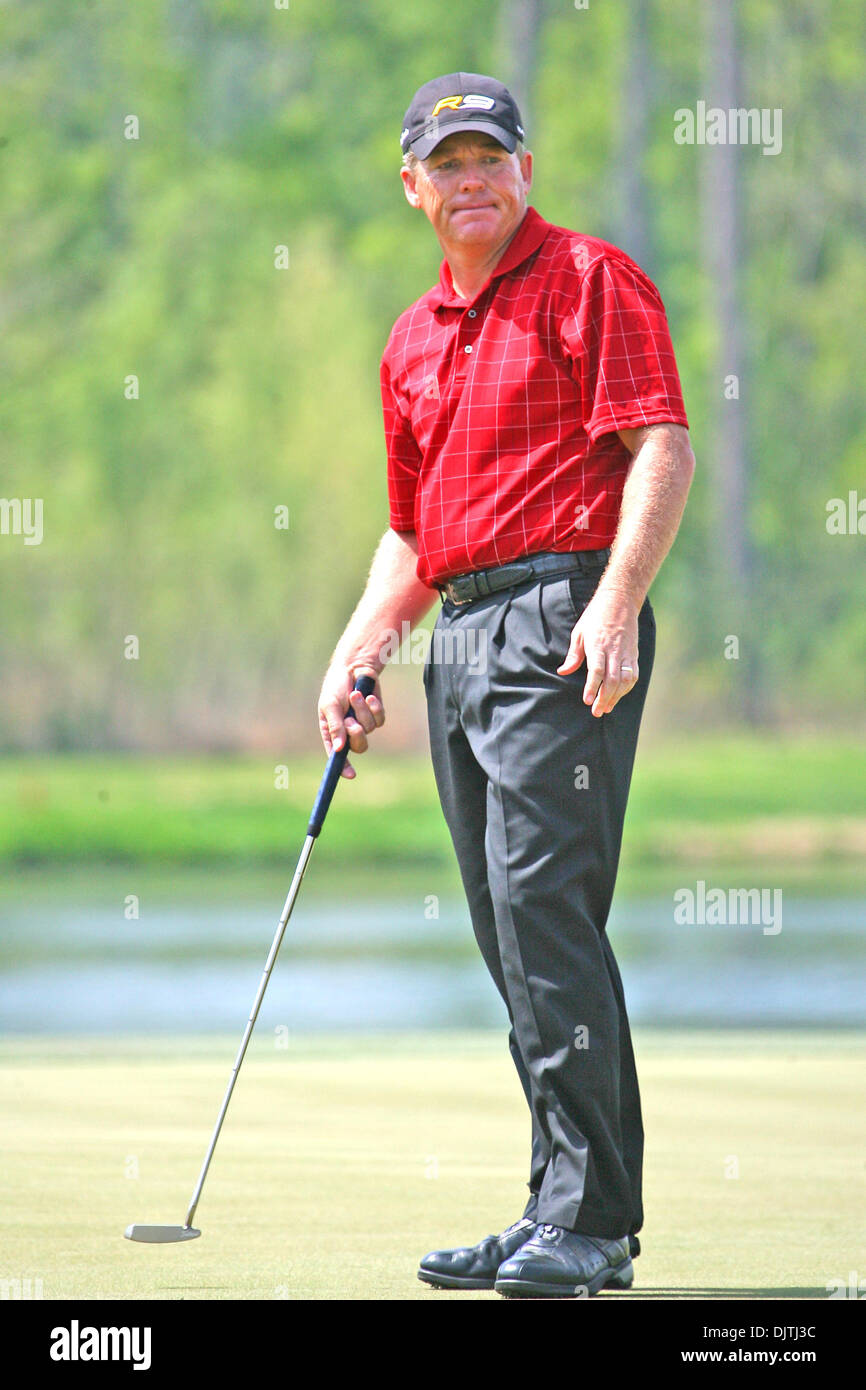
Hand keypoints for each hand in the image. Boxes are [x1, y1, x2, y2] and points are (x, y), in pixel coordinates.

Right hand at [317, 665, 384, 777]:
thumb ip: (335, 727)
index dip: (343, 767)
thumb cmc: (336, 686)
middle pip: (359, 747)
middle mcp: (348, 731)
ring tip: (355, 695)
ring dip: (362, 711)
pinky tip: (368, 695)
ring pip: (369, 729)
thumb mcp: (330, 705)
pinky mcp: (376, 714)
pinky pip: (379, 719)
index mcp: (332, 731)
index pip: (337, 755)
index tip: (350, 775)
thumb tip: (339, 750)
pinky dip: (374, 707)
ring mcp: (363, 723)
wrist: (354, 668)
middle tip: (351, 721)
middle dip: (357, 735)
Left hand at [556, 586, 640, 716]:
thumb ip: (573, 654)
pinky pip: (633, 675)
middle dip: (605, 698)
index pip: (597, 670)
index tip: (587, 700)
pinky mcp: (633, 654)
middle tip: (596, 712)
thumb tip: (563, 671)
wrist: (620, 601)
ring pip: (625, 680)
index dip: (592, 687)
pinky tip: (618, 696)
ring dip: (616, 697)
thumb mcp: (579, 632)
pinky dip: (626, 688)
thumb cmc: (595, 616)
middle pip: (612, 679)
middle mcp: (614, 650)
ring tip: (607, 708)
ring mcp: (626, 653)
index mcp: (598, 644)